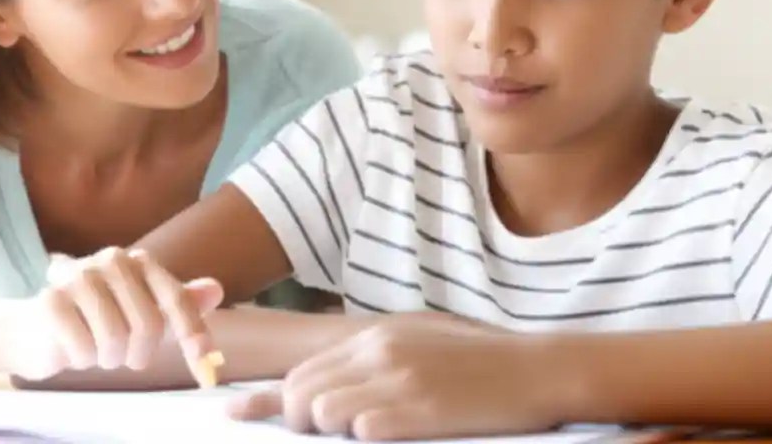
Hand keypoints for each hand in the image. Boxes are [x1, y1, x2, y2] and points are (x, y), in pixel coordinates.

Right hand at [0, 247, 224, 383]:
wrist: (35, 329)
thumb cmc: (95, 322)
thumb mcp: (142, 313)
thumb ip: (178, 304)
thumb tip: (216, 290)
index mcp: (137, 261)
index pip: (176, 299)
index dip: (192, 333)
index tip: (203, 363)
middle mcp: (111, 260)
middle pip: (149, 324)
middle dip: (139, 354)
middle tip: (124, 357)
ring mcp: (79, 276)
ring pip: (116, 339)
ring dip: (109, 359)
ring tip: (96, 351)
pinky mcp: (50, 300)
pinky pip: (84, 349)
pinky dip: (82, 360)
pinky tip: (72, 349)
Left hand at [227, 312, 562, 440]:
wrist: (538, 369)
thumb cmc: (479, 364)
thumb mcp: (418, 344)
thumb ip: (369, 361)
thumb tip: (325, 392)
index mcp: (376, 336)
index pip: (302, 369)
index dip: (267, 398)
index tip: (233, 412)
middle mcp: (379, 353)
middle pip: (301, 393)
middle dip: (296, 422)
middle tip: (317, 435)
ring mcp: (398, 381)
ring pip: (322, 413)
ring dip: (332, 432)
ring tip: (367, 430)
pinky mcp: (419, 411)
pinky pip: (362, 433)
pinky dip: (365, 440)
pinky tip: (388, 436)